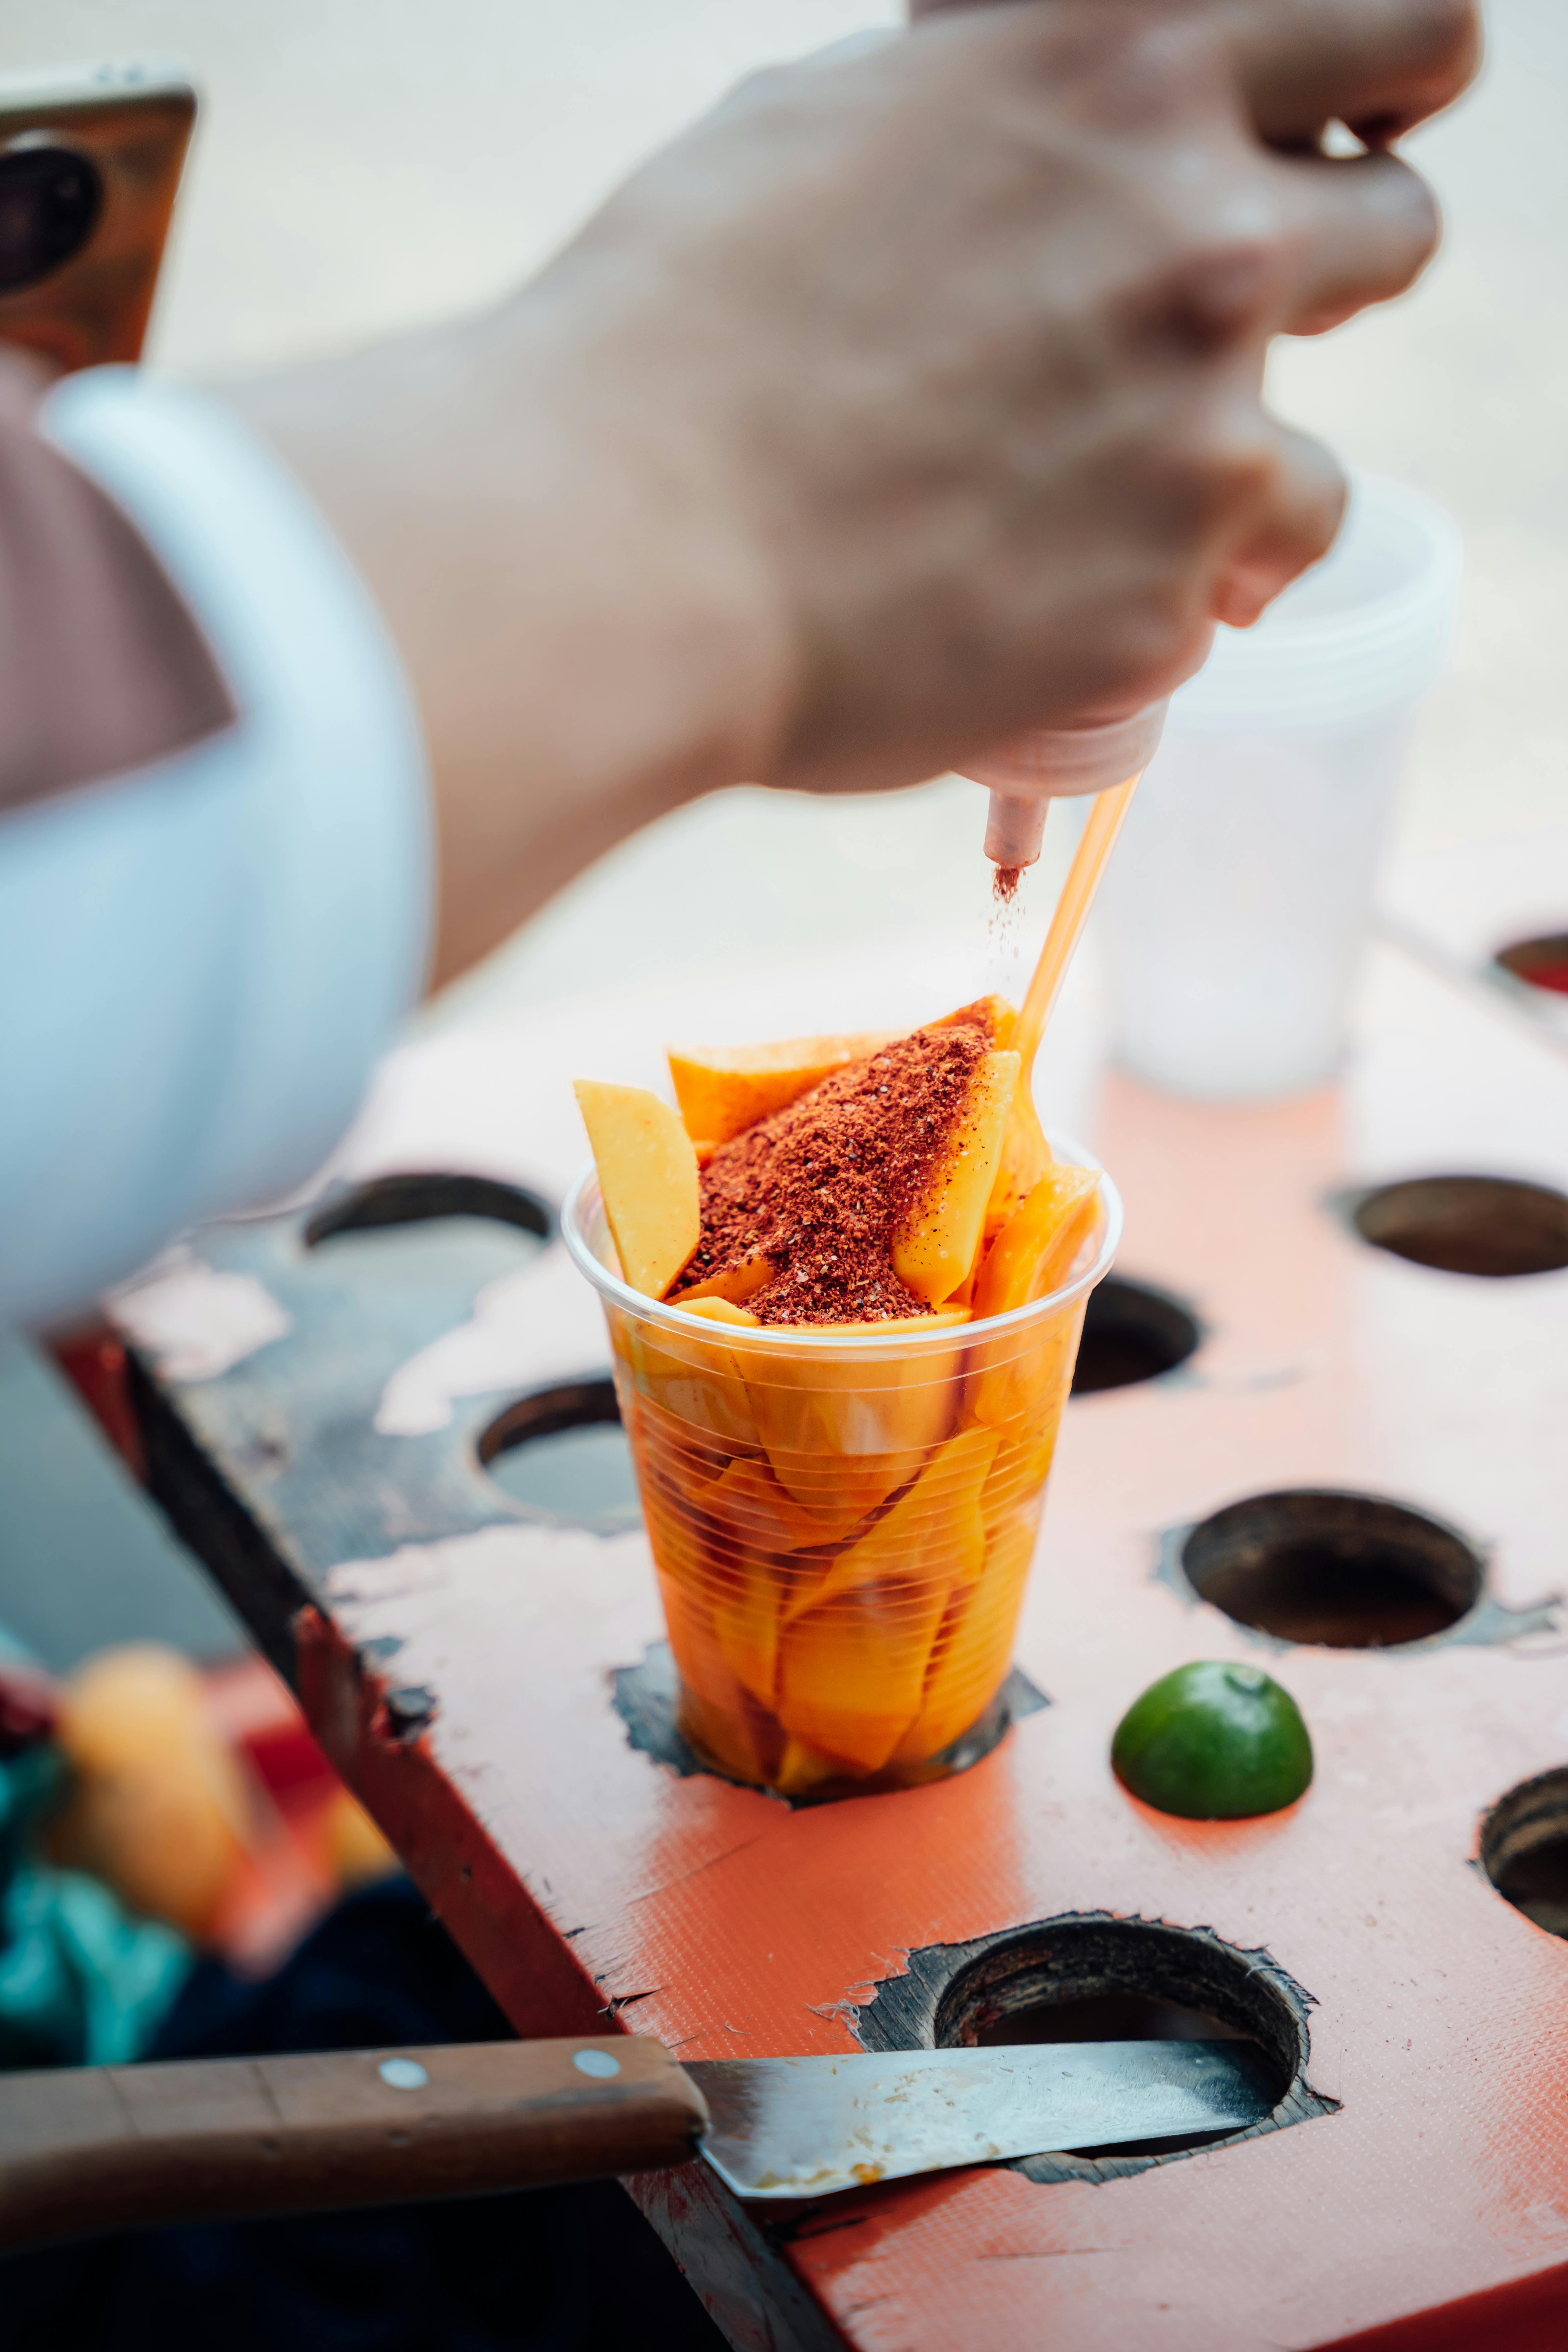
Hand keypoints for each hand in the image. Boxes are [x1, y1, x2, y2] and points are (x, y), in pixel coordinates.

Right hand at [234, 0, 1475, 983]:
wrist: (619, 548)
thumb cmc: (675, 336)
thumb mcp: (834, 125)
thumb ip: (986, 112)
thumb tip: (1029, 128)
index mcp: (1122, 62)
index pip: (1396, 29)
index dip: (1375, 97)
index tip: (1321, 153)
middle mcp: (1199, 226)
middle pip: (1395, 234)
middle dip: (1319, 289)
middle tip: (1195, 350)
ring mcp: (1202, 420)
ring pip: (1314, 471)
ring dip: (1226, 491)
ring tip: (1086, 527)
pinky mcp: (1171, 595)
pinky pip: (1215, 603)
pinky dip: (1147, 611)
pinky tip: (1035, 611)